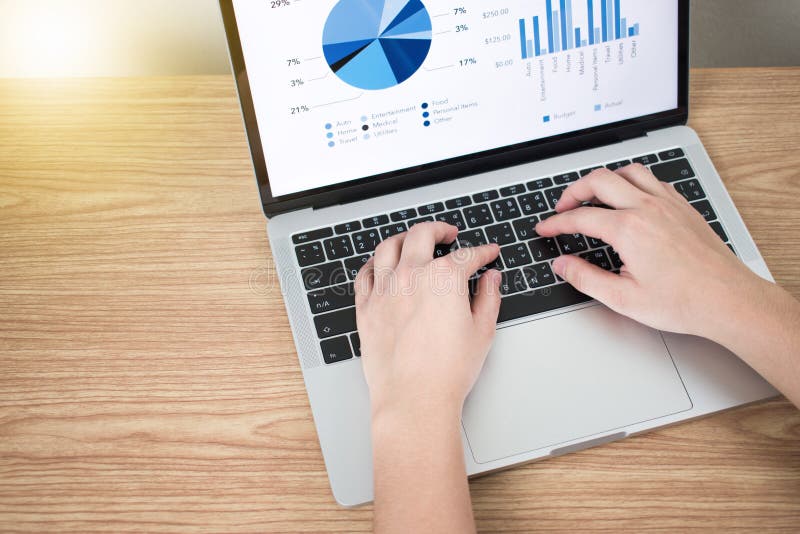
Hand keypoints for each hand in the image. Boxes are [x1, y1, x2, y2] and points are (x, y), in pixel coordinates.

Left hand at [354, 222, 501, 418]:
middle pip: (422, 235)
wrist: (413, 398)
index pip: (467, 255)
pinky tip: (382, 264)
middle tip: (449, 233)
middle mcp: (410, 275)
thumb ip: (488, 298)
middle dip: (440, 229)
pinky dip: (375, 263)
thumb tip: (490, 280)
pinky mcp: (365, 307)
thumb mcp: (482, 331)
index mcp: (443, 278)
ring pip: (389, 246)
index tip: (488, 253)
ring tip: (413, 241)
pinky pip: (365, 274)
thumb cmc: (447, 371)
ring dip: (404, 238)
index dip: (482, 252)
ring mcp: (384, 290)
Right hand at [535, 164, 761, 336]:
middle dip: (573, 191)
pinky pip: (652, 180)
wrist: (727, 299)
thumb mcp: (623, 298)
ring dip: (604, 179)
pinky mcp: (683, 207)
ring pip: (627, 172)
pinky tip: (630, 197)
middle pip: (599, 181)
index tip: (546, 229)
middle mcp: (647, 208)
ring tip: (592, 195)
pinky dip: (633, 182)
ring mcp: (668, 203)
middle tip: (563, 207)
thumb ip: (585, 278)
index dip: (556, 223)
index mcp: (629, 230)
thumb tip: (562, 265)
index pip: (580, 217)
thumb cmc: (683, 302)